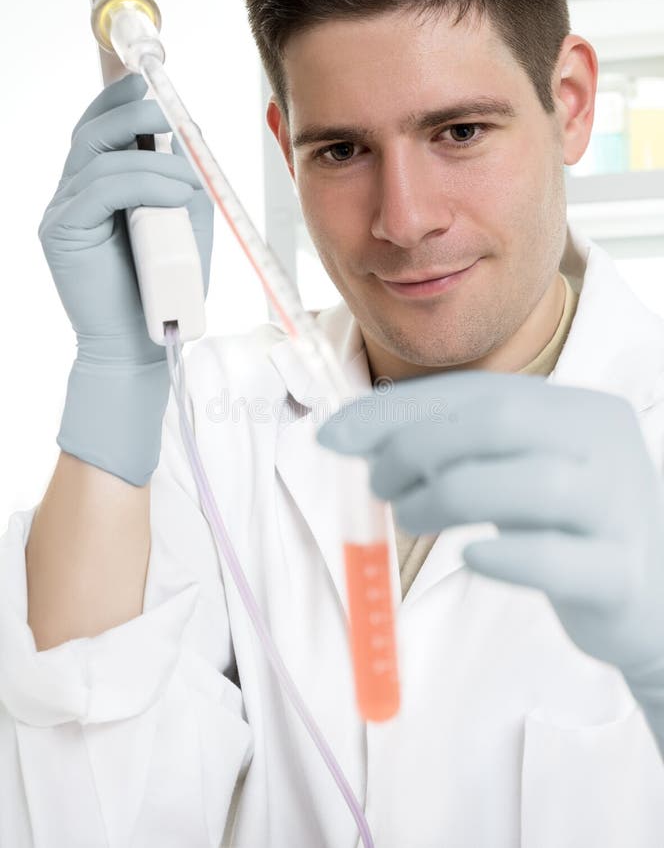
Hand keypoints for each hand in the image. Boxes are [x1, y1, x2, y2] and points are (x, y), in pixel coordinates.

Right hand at [39, 72, 212, 366]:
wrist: (143, 342)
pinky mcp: (62, 232)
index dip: (119, 100)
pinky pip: (100, 189)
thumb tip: (189, 144)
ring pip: (99, 158)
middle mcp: (75, 193)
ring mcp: (64, 211)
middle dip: (129, 112)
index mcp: (101, 188)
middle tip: (167, 113)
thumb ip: (184, 185)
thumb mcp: (185, 226)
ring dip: (151, 160)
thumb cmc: (165, 287)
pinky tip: (174, 194)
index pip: (101, 130)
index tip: (148, 80)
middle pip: (91, 132)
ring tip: (188, 178)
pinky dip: (142, 184)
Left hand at [317, 371, 663, 736]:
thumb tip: (351, 435)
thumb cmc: (567, 527)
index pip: (478, 392)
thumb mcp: (517, 472)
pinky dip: (502, 555)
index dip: (400, 410)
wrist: (653, 598)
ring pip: (524, 485)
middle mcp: (604, 445)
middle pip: (498, 424)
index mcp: (576, 411)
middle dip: (417, 446)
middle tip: (377, 482)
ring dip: (444, 498)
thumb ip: (453, 449)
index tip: (336, 434)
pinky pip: (555, 559)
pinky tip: (469, 555)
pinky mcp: (620, 573)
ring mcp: (619, 508)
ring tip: (409, 517)